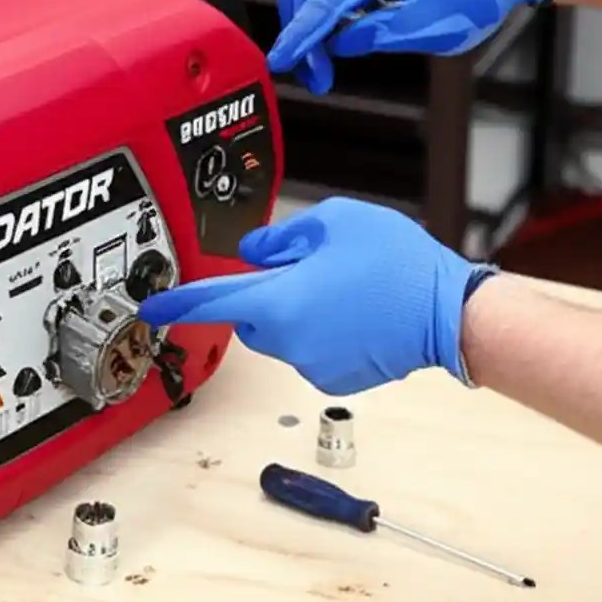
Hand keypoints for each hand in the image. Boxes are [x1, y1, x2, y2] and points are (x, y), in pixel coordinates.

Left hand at [137, 198, 480, 395]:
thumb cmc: (396, 264)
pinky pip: (309, 350)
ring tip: (344, 287)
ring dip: (296, 311)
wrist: (450, 314)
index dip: (178, 303)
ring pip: (282, 333)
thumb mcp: (333, 222)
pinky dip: (320, 331)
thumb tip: (254, 252)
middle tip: (308, 265)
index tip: (152, 307)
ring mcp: (311, 365)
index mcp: (279, 302)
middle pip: (252, 315)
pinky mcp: (334, 379)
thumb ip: (281, 236)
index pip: (213, 301)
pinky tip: (356, 312)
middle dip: (266, 293)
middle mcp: (288, 341)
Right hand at [269, 0, 562, 94]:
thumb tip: (334, 45)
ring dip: (302, 3)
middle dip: (298, 24)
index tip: (280, 63)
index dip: (297, 38)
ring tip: (323, 42)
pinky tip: (339, 15)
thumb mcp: (429, 27)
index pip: (321, 2)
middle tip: (315, 68)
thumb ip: (373, 36)